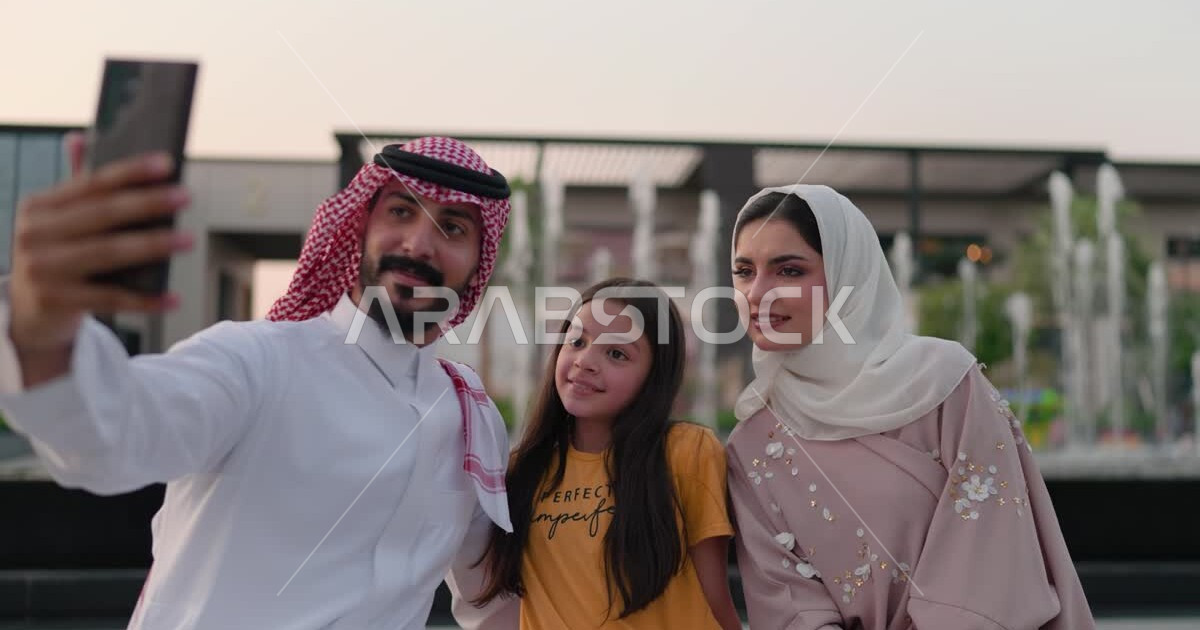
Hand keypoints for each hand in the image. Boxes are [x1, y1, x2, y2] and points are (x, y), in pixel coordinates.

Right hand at [8, 133, 192, 353]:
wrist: (30, 314)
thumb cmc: (57, 257)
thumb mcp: (59, 222)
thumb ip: (77, 186)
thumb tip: (80, 137)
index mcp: (38, 207)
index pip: (91, 183)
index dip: (130, 172)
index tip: (167, 162)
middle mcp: (34, 234)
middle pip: (103, 215)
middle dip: (148, 203)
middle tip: (186, 196)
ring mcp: (42, 269)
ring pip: (108, 253)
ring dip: (153, 246)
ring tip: (189, 240)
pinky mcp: (56, 302)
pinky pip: (111, 298)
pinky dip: (145, 299)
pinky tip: (173, 297)